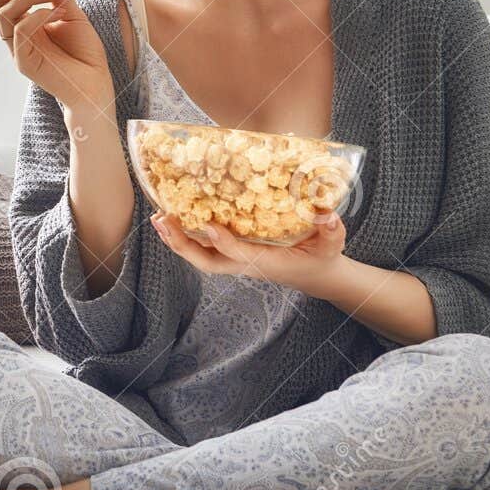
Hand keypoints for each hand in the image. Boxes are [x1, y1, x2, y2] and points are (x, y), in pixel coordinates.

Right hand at [0, 0, 112, 113]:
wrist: (97, 83)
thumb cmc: (85, 51)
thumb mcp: (70, 10)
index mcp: (23, 24)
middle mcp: (16, 36)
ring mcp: (17, 49)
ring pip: (2, 13)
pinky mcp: (24, 62)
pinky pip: (19, 31)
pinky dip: (36, 14)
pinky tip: (55, 12)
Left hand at [148, 208, 347, 294]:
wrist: (315, 274)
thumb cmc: (322, 256)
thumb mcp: (332, 244)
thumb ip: (331, 230)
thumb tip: (328, 215)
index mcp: (266, 263)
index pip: (239, 255)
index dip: (224, 242)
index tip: (209, 226)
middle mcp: (245, 265)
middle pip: (206, 262)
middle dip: (182, 245)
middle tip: (163, 221)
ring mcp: (235, 262)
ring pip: (199, 257)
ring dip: (176, 240)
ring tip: (157, 219)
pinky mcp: (232, 256)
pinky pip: (202, 250)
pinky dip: (184, 237)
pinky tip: (171, 219)